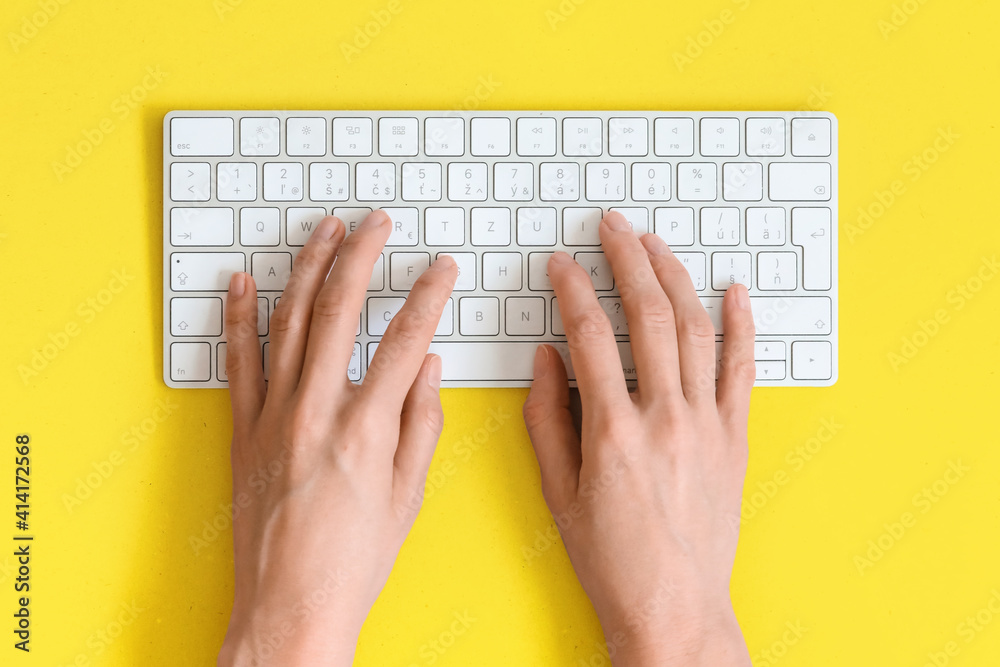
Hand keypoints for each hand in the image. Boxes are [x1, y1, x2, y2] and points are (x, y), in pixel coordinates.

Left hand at [217, 211, 456, 665]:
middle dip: (361, 256)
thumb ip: (421, 423)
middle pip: (339, 312)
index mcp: (366, 429)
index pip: (405, 340)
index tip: (441, 267)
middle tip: (376, 224)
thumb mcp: (408, 495)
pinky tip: (246, 282)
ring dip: (307, 269)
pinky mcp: (243, 431)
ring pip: (288, 322)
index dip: (428, 295)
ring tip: (324, 233)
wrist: (288, 605)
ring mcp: (273, 417)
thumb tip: (429, 367)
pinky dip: (239, 317)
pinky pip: (237, 362)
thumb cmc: (353, 560)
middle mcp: (316, 411)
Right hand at [523, 211, 754, 665]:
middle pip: (648, 315)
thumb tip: (547, 358)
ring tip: (656, 244)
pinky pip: (743, 368)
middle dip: (626, 260)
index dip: (572, 288)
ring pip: (695, 329)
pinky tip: (734, 290)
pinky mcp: (736, 438)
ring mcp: (708, 424)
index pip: (590, 334)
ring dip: (674, 277)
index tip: (561, 263)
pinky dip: (741, 324)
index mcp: (613, 431)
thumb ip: (546, 418)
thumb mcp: (558, 492)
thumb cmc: (611, 559)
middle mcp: (665, 417)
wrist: (675, 609)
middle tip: (611, 227)